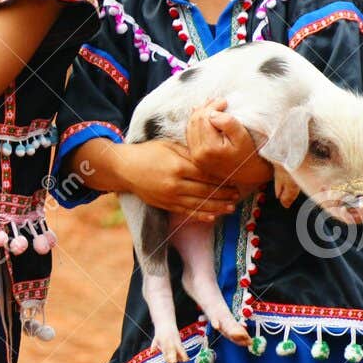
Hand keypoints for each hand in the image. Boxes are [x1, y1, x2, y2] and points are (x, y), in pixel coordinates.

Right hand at [117, 138, 240, 222]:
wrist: (125, 168)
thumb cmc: (148, 152)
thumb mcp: (169, 146)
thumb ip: (189, 153)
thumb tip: (210, 158)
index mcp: (178, 166)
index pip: (206, 174)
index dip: (222, 178)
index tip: (234, 179)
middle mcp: (175, 184)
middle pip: (206, 191)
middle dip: (223, 194)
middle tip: (237, 194)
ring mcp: (170, 197)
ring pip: (199, 204)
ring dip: (217, 207)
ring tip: (231, 207)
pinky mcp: (165, 204)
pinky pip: (186, 212)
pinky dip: (200, 215)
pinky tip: (212, 216)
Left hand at [186, 99, 270, 189]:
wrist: (248, 174)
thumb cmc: (247, 154)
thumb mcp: (242, 137)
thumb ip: (228, 123)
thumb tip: (212, 114)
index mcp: (209, 148)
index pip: (203, 118)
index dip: (212, 106)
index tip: (225, 101)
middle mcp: (198, 153)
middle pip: (194, 122)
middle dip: (205, 108)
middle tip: (217, 101)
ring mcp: (194, 156)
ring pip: (190, 127)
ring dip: (199, 114)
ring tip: (211, 106)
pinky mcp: (195, 157)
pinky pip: (190, 135)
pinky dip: (195, 124)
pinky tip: (204, 117)